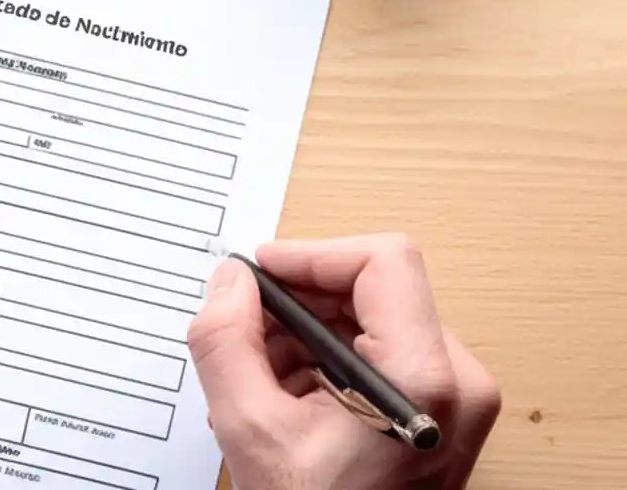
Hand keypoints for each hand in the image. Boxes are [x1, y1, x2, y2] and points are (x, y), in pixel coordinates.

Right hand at [188, 235, 500, 489]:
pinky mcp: (443, 411)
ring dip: (307, 334)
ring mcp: (455, 399)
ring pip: (373, 320)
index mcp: (423, 379)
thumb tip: (231, 282)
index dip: (312, 255)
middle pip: (374, 289)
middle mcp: (457, 383)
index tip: (263, 271)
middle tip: (244, 327)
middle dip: (299, 303)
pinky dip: (328, 360)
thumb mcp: (249, 428)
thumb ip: (227, 340)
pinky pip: (382, 352)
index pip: (382, 262)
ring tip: (260, 376)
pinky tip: (287, 396)